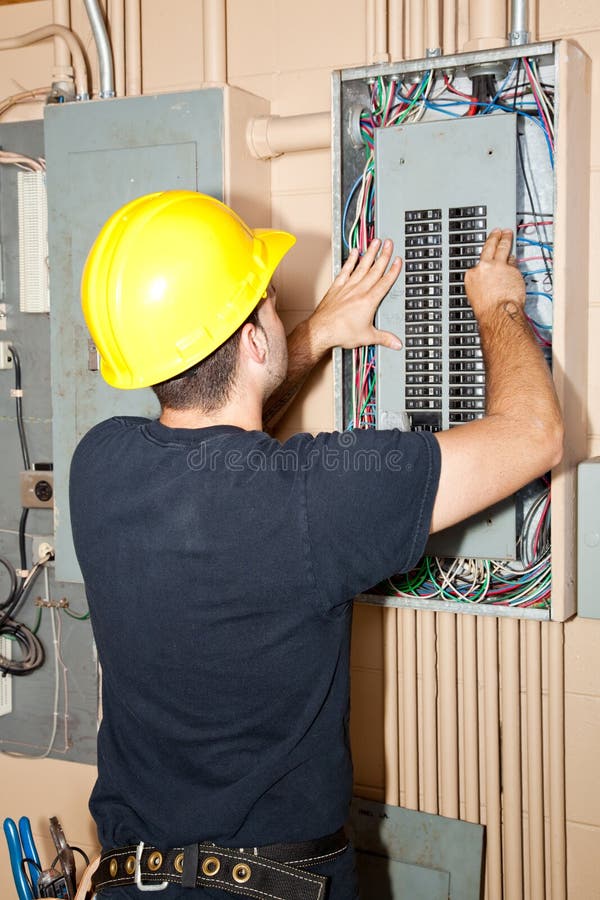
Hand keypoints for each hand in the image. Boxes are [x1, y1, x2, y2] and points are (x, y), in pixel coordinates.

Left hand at [308, 238, 402, 354]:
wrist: (321, 331)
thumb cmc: (340, 333)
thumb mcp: (367, 337)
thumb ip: (384, 338)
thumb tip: (396, 343)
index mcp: (369, 301)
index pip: (385, 282)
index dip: (393, 271)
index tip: (398, 260)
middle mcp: (359, 291)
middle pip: (375, 270)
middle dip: (384, 255)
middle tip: (390, 243)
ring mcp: (347, 287)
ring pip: (361, 266)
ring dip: (369, 253)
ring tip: (376, 242)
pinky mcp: (337, 287)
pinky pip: (345, 270)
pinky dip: (350, 260)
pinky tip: (354, 252)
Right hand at [465, 229, 525, 321]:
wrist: (498, 313)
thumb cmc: (488, 311)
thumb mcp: (476, 296)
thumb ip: (482, 284)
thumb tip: (489, 283)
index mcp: (471, 276)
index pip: (478, 263)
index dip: (484, 260)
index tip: (486, 257)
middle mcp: (484, 268)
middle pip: (489, 248)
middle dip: (493, 238)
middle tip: (496, 231)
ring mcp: (498, 266)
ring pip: (502, 248)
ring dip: (505, 239)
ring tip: (507, 233)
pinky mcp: (512, 268)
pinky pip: (514, 262)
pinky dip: (514, 259)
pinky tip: (515, 255)